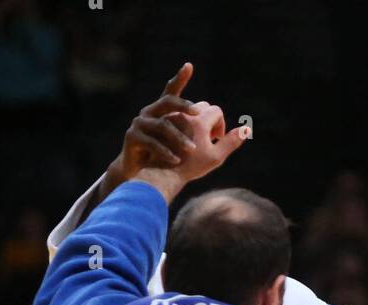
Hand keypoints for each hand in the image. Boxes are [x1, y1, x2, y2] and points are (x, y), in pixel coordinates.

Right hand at [103, 63, 199, 194]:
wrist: (139, 174)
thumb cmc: (164, 158)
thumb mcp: (180, 143)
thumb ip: (200, 133)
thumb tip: (236, 131)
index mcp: (162, 111)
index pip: (171, 91)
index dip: (179, 78)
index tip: (189, 66)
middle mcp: (149, 112)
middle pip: (167, 102)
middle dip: (183, 105)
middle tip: (198, 113)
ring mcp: (139, 123)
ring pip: (162, 125)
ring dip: (179, 137)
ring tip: (192, 149)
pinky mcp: (132, 137)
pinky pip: (151, 142)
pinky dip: (165, 152)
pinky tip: (176, 160)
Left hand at [169, 101, 247, 182]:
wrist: (163, 173)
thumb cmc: (190, 168)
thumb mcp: (215, 157)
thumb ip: (231, 142)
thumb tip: (247, 128)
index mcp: (200, 121)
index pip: (216, 111)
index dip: (219, 125)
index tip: (216, 139)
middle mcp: (185, 114)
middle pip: (203, 106)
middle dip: (208, 120)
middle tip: (207, 138)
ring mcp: (172, 115)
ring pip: (188, 109)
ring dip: (195, 120)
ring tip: (193, 138)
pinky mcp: (161, 120)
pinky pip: (176, 114)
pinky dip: (181, 122)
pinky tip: (180, 137)